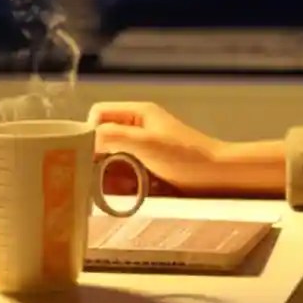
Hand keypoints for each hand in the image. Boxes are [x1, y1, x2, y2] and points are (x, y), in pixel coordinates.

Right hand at [89, 102, 223, 195]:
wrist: (217, 175)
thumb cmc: (185, 156)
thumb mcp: (146, 143)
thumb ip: (114, 136)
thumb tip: (86, 138)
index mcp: (138, 113)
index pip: (99, 113)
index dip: (88, 130)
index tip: (86, 154)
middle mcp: (139, 126)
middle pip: (103, 134)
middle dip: (96, 153)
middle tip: (91, 173)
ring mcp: (145, 145)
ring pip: (112, 153)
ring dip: (107, 168)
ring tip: (106, 184)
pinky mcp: (150, 163)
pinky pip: (125, 168)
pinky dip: (119, 177)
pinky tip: (121, 189)